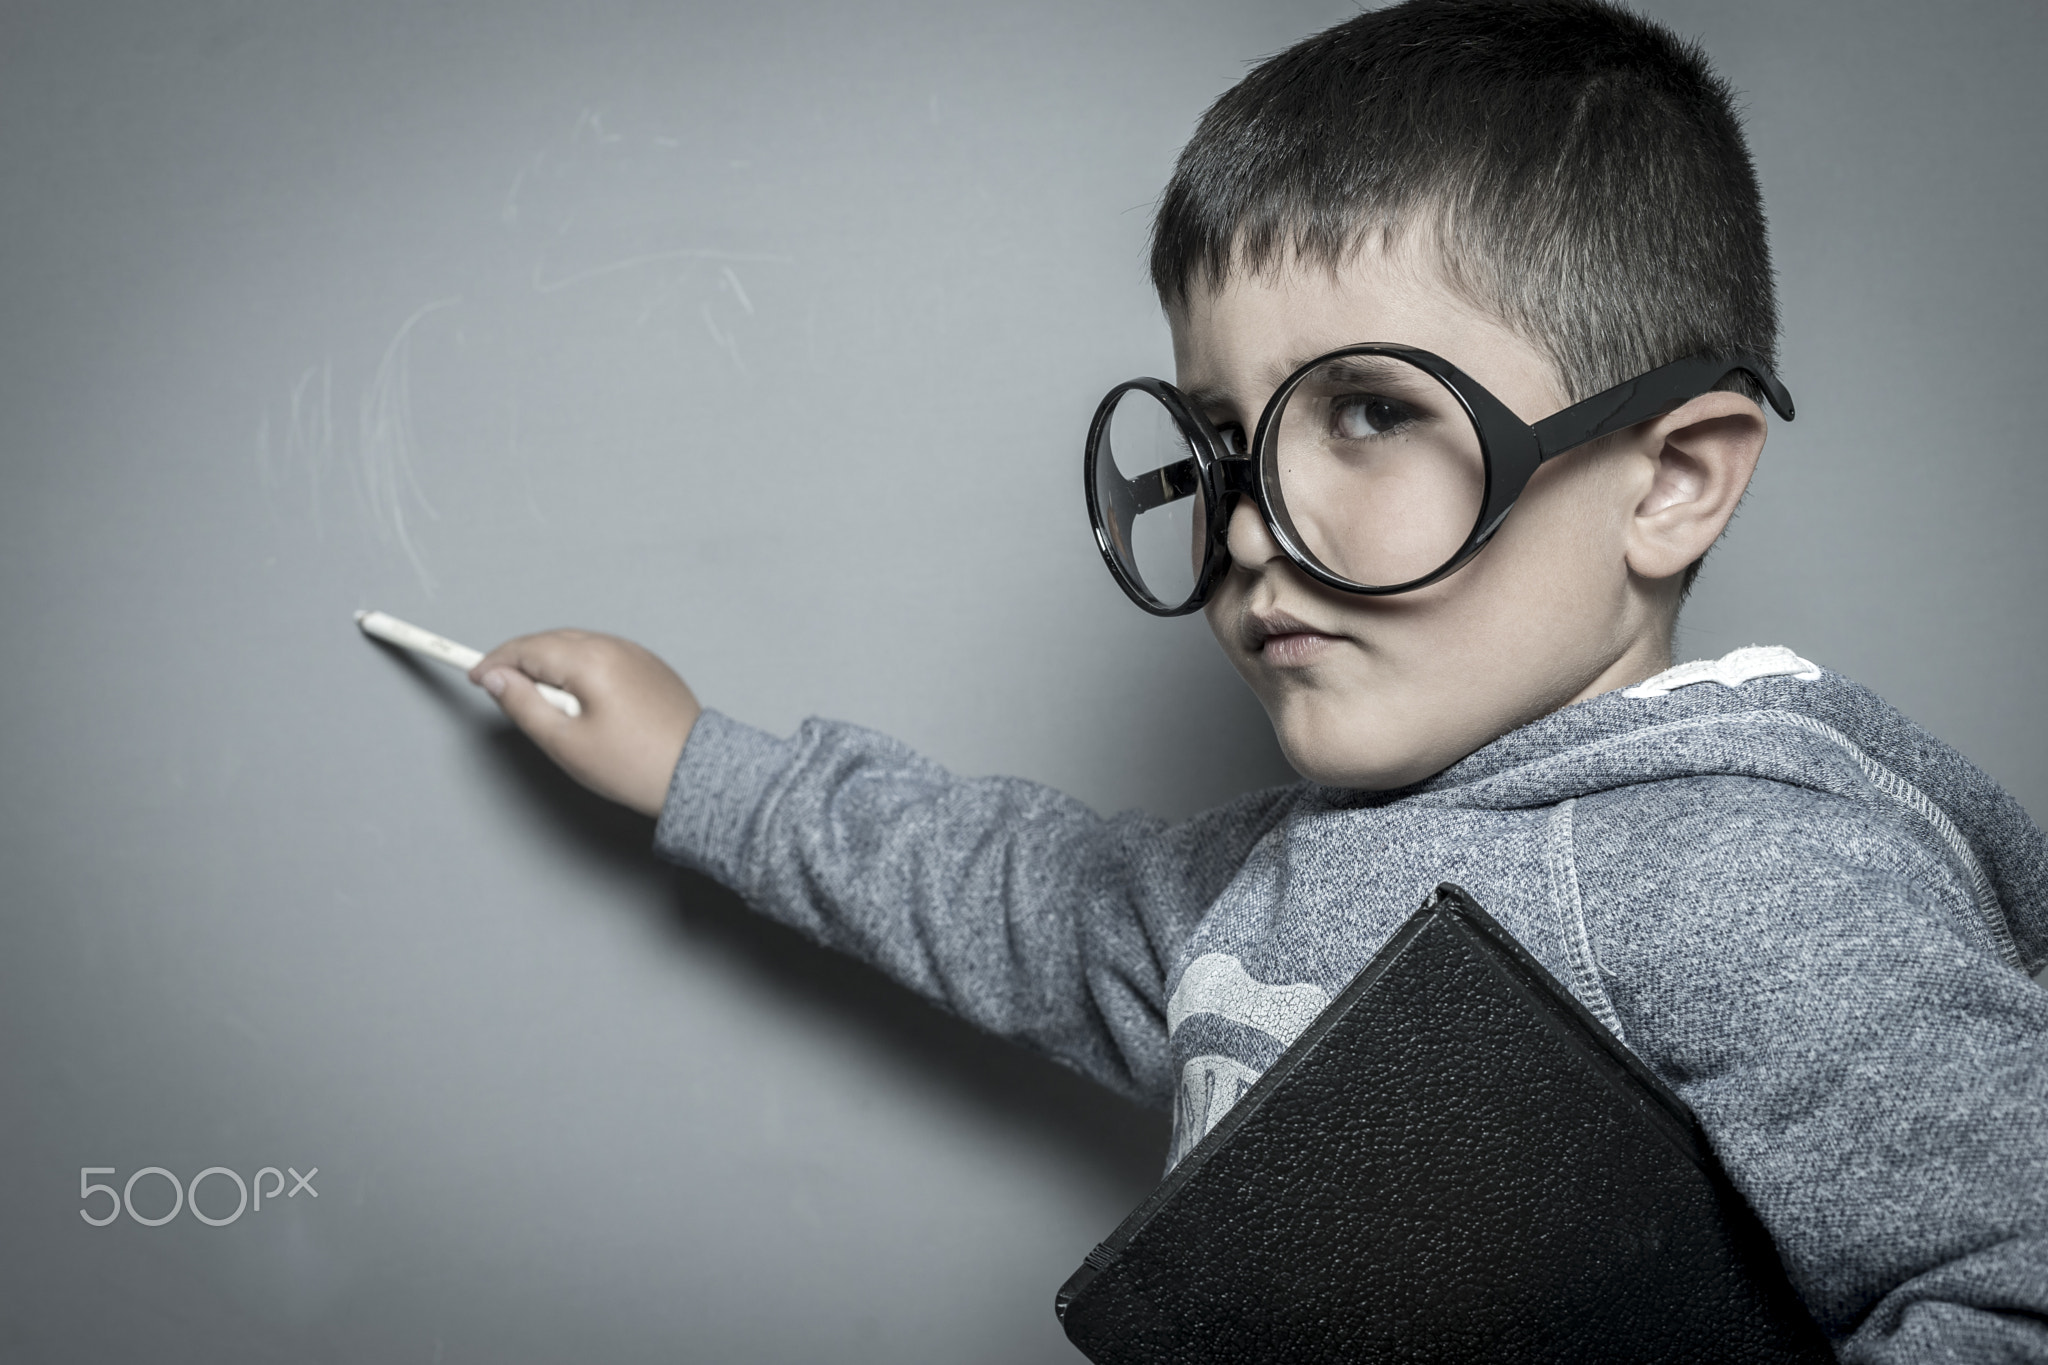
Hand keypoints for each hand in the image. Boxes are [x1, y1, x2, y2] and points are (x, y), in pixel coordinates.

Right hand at [468, 629, 700, 816]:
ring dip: (550, 666)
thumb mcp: (563, 742)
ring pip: (576, 648)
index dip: (494, 662)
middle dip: (521, 662)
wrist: (694, 775)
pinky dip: (579, 670)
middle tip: (504, 693)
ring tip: (546, 707)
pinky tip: (579, 702)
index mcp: (591, 660)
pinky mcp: (649, 667)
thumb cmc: (634, 765)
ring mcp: (635, 654)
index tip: (475, 676)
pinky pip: (602, 657)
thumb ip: (522, 705)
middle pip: (550, 642)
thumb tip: (496, 679)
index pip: (527, 648)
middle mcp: (615, 647)